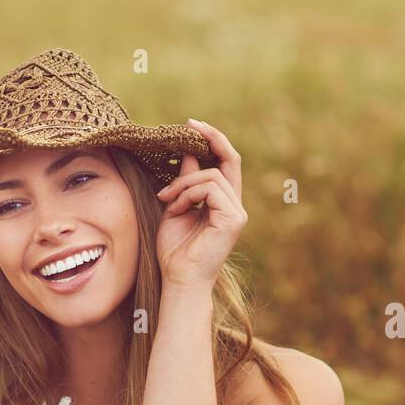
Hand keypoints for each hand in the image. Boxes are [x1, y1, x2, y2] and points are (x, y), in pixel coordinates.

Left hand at [155, 119, 246, 290]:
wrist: (178, 280)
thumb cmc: (175, 251)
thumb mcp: (176, 207)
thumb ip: (185, 183)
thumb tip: (187, 153)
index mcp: (223, 203)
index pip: (225, 163)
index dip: (212, 141)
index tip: (192, 125)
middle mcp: (234, 205)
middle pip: (229, 160)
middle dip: (210, 138)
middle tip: (189, 125)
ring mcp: (237, 212)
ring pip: (211, 175)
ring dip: (183, 184)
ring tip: (167, 200)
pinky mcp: (233, 219)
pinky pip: (210, 189)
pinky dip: (187, 194)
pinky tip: (175, 209)